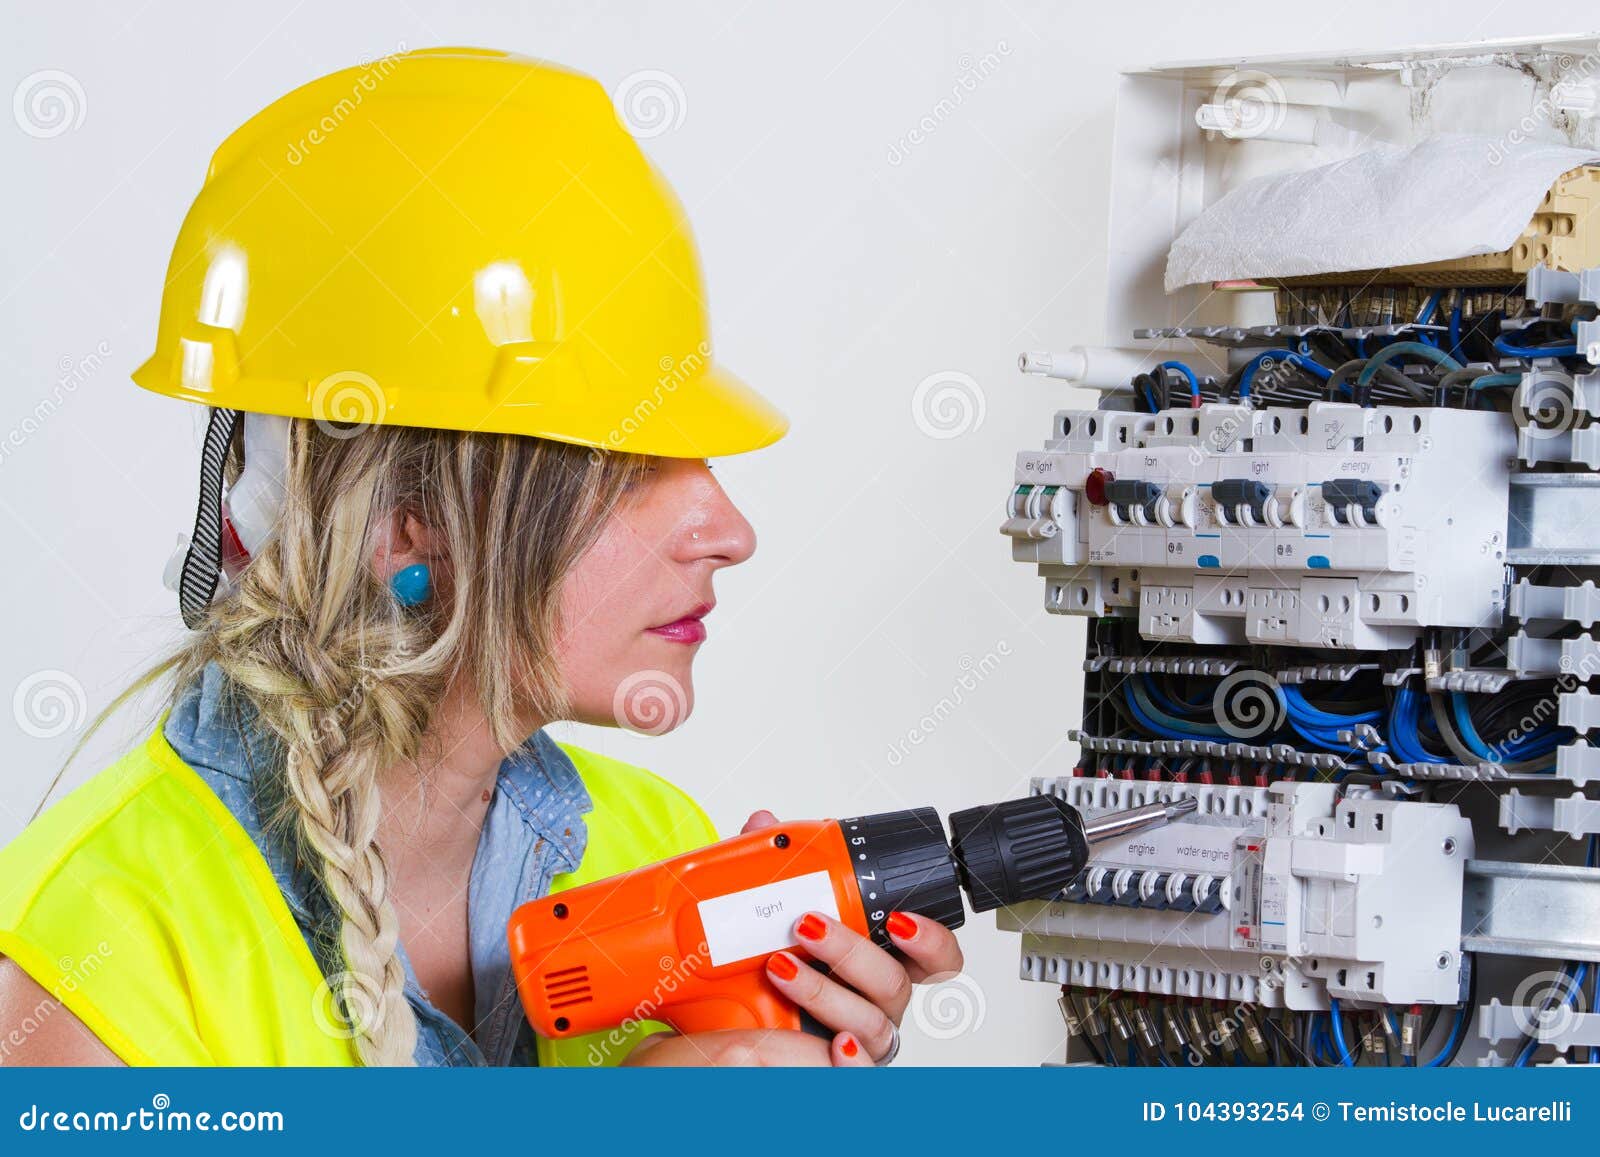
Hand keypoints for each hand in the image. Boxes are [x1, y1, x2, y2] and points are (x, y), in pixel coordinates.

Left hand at [621, 810, 965, 1066]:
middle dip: (854, 952)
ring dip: (827, 991)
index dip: (931, 940)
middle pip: (897, 984)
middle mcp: (875, 1006)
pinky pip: (859, 1073)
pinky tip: (830, 1042)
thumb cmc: (758, 978)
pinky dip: (851, 1059)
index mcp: (876, 965)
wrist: (713, 1035)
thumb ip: (767, 874)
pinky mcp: (833, 1071)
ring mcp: (857, 1043)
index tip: (900, 918)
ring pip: (870, 1022)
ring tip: (781, 967)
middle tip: (809, 926)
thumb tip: (763, 825)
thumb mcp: (760, 921)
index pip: (932, 958)